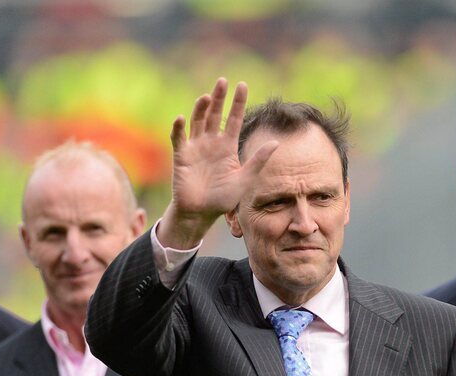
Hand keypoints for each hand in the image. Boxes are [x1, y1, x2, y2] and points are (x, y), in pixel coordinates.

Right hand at [158, 77, 278, 248]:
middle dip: (219, 98)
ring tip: (207, 97)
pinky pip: (179, 138)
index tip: (242, 85)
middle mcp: (211, 142)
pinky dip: (179, 128)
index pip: (233, 119)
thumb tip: (276, 142)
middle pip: (214, 114)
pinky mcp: (181, 155)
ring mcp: (195, 147)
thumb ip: (258, 160)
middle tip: (223, 81)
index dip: (237, 103)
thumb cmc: (223, 198)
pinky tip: (182, 118)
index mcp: (227, 146)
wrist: (202, 213)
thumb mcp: (245, 179)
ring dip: (200, 108)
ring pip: (197, 121)